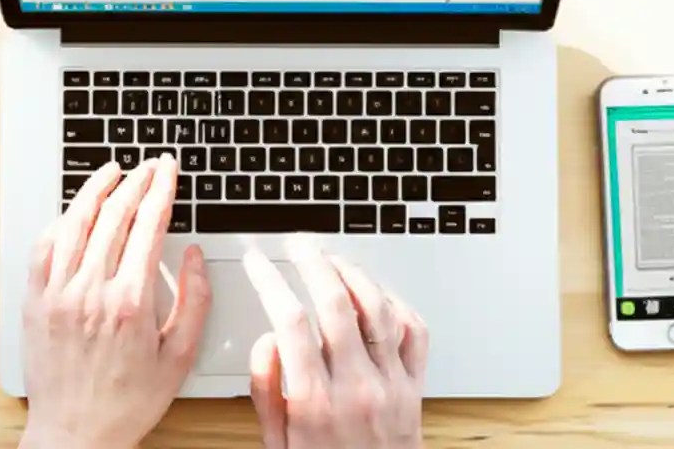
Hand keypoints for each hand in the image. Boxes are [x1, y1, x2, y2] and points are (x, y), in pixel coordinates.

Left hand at [19, 156, 210, 448]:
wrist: (76, 434)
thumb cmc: (129, 402)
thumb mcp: (180, 356)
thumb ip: (195, 300)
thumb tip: (194, 256)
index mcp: (132, 301)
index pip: (149, 224)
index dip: (162, 189)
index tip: (169, 170)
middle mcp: (91, 291)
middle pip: (114, 215)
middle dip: (136, 182)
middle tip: (149, 166)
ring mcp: (58, 294)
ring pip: (75, 223)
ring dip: (95, 189)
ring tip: (111, 171)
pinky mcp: (35, 303)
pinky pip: (43, 249)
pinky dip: (60, 223)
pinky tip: (73, 213)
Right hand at [244, 250, 428, 448]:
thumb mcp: (278, 443)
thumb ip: (267, 390)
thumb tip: (268, 340)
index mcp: (315, 402)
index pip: (290, 321)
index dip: (270, 281)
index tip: (258, 262)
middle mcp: (356, 387)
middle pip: (335, 302)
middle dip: (312, 261)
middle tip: (297, 244)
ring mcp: (391, 384)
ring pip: (377, 307)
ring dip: (353, 273)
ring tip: (333, 258)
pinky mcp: (414, 387)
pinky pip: (413, 330)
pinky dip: (396, 303)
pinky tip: (376, 293)